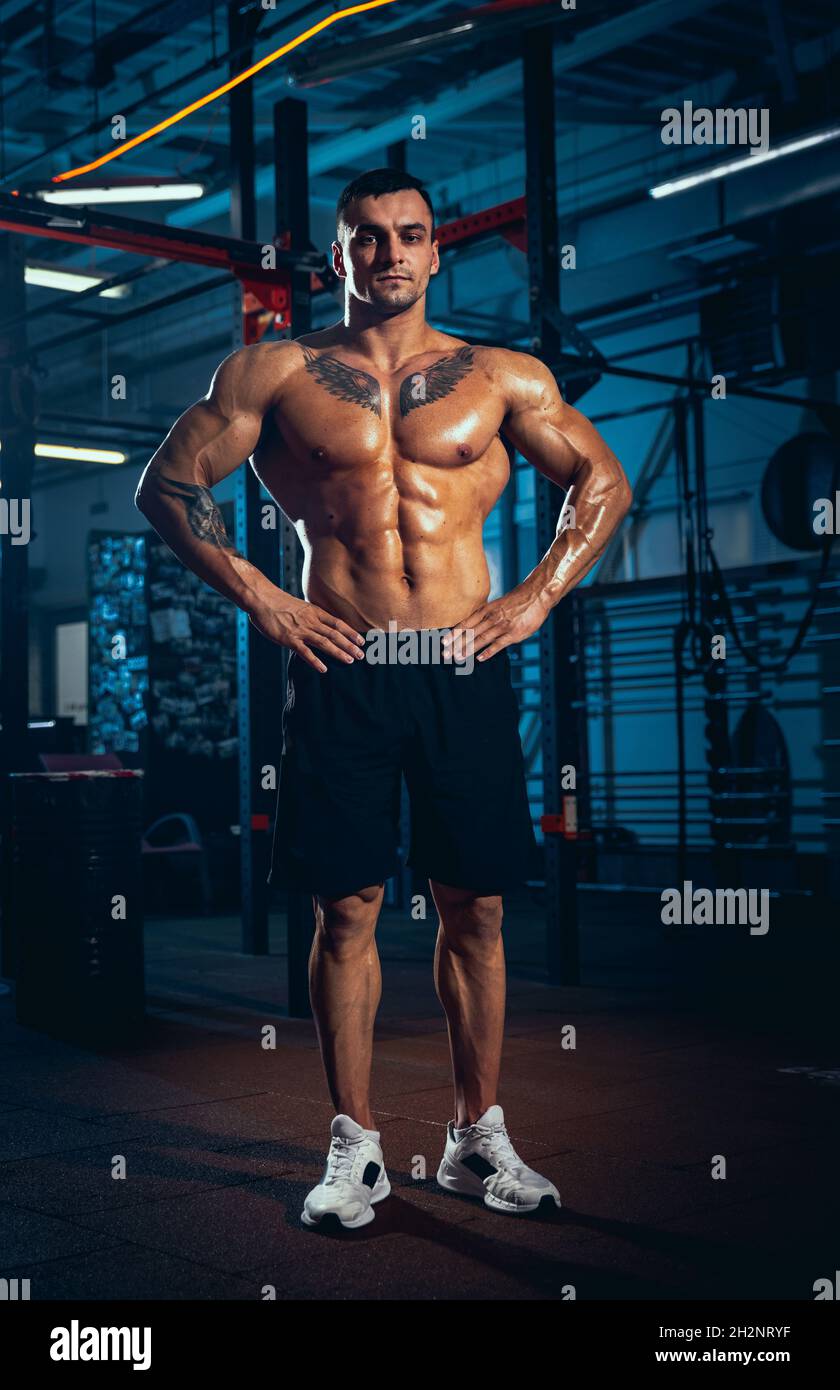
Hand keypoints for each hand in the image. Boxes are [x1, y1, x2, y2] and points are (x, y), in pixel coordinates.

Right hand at [247, 592, 365, 671]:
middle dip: (349, 645)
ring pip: (324, 642)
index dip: (350, 632)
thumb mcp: (298, 606)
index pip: (337, 623)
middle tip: (361, 655)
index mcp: (314, 612)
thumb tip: (316, 624)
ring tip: (350, 661)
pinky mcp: (289, 639)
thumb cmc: (277, 602)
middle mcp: (311, 621)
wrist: (261, 598)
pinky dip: (315, 661)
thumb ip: (308, 616)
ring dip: (338, 652)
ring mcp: (300, 630)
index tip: (361, 640)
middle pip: (335, 634)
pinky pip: (304, 652)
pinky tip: (324, 669)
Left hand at [443, 585, 550, 662]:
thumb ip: (489, 615)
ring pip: (481, 639)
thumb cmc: (518, 600)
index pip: (466, 623)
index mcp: (487, 610)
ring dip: (468, 649)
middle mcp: (491, 618)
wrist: (537, 595)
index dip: (454, 633)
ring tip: (457, 657)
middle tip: (444, 654)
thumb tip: (478, 625)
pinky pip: (498, 645)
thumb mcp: (499, 604)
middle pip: (470, 633)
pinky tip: (479, 659)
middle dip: (456, 644)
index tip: (443, 641)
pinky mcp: (513, 634)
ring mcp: (502, 626)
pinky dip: (488, 652)